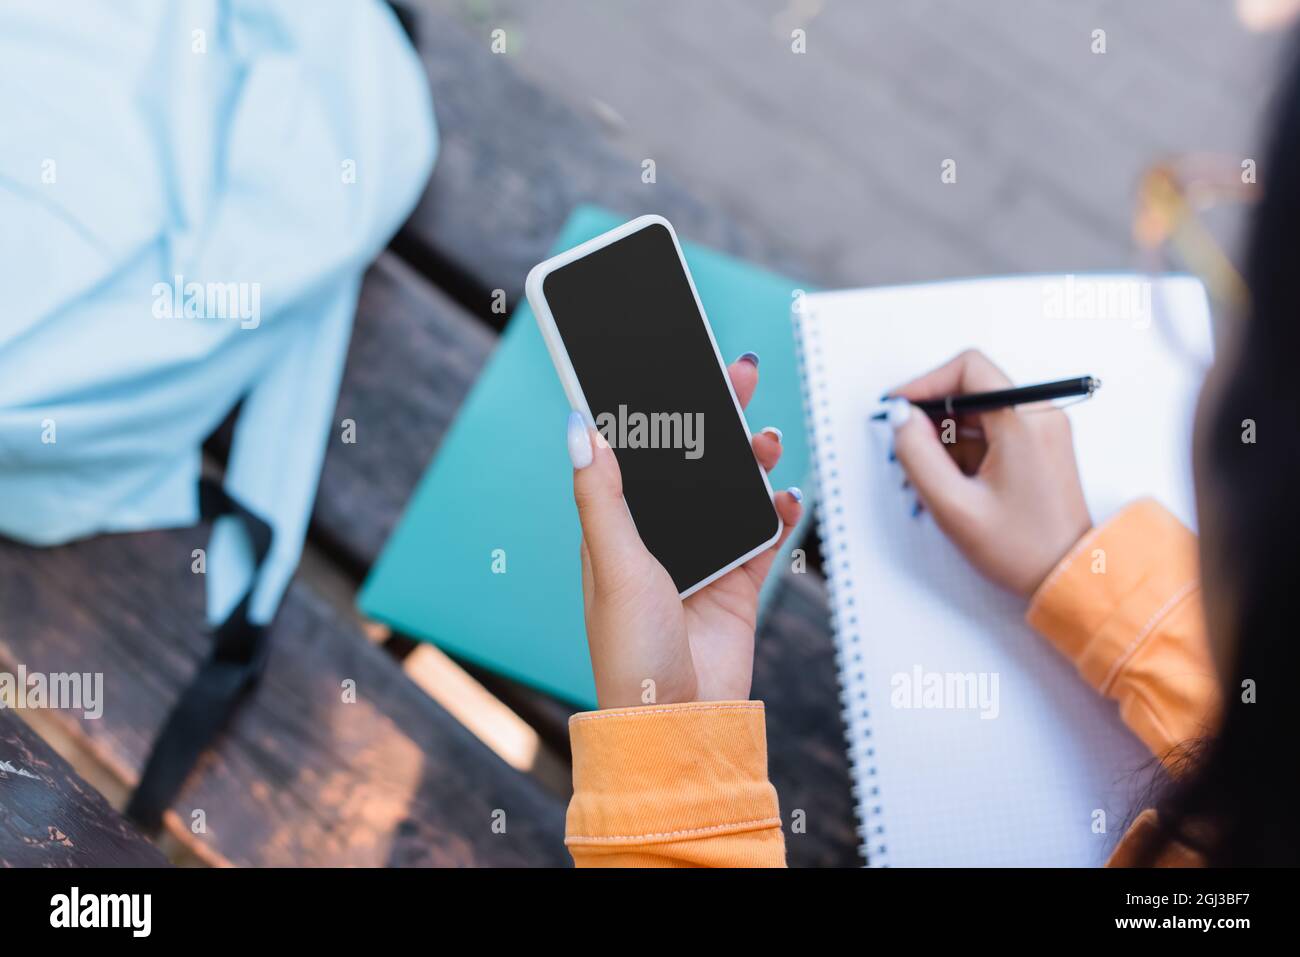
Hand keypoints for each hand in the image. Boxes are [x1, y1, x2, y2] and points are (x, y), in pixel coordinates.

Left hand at [568, 355, 803, 708]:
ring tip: (766, 438)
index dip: (653, 410)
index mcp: (617, 530)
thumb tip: (578, 428)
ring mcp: (699, 562)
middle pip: (689, 464)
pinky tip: (785, 493)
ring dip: (747, 461)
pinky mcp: (735, 587)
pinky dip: (776, 512)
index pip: (636, 453)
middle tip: (737, 374)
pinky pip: (762, 537)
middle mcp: (657, 541)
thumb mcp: (614, 563)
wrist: (679, 724)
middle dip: (713, 419)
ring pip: (729, 493)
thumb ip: (602, 496)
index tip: (672, 367)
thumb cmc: (630, 653)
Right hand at [886, 349, 1091, 597]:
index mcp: (1025, 421)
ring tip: (928, 480)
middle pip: (971, 389)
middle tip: (907, 451)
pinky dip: (963, 452)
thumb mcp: (953, 505)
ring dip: (945, 439)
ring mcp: (1041, 431)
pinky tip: (950, 485)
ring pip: (977, 413)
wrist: (1069, 578)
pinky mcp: (1037, 448)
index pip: (969, 368)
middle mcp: (1039, 416)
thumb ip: (917, 454)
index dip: (926, 383)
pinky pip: (990, 433)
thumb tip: (899, 416)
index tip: (898, 408)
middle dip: (932, 418)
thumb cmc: (1021, 548)